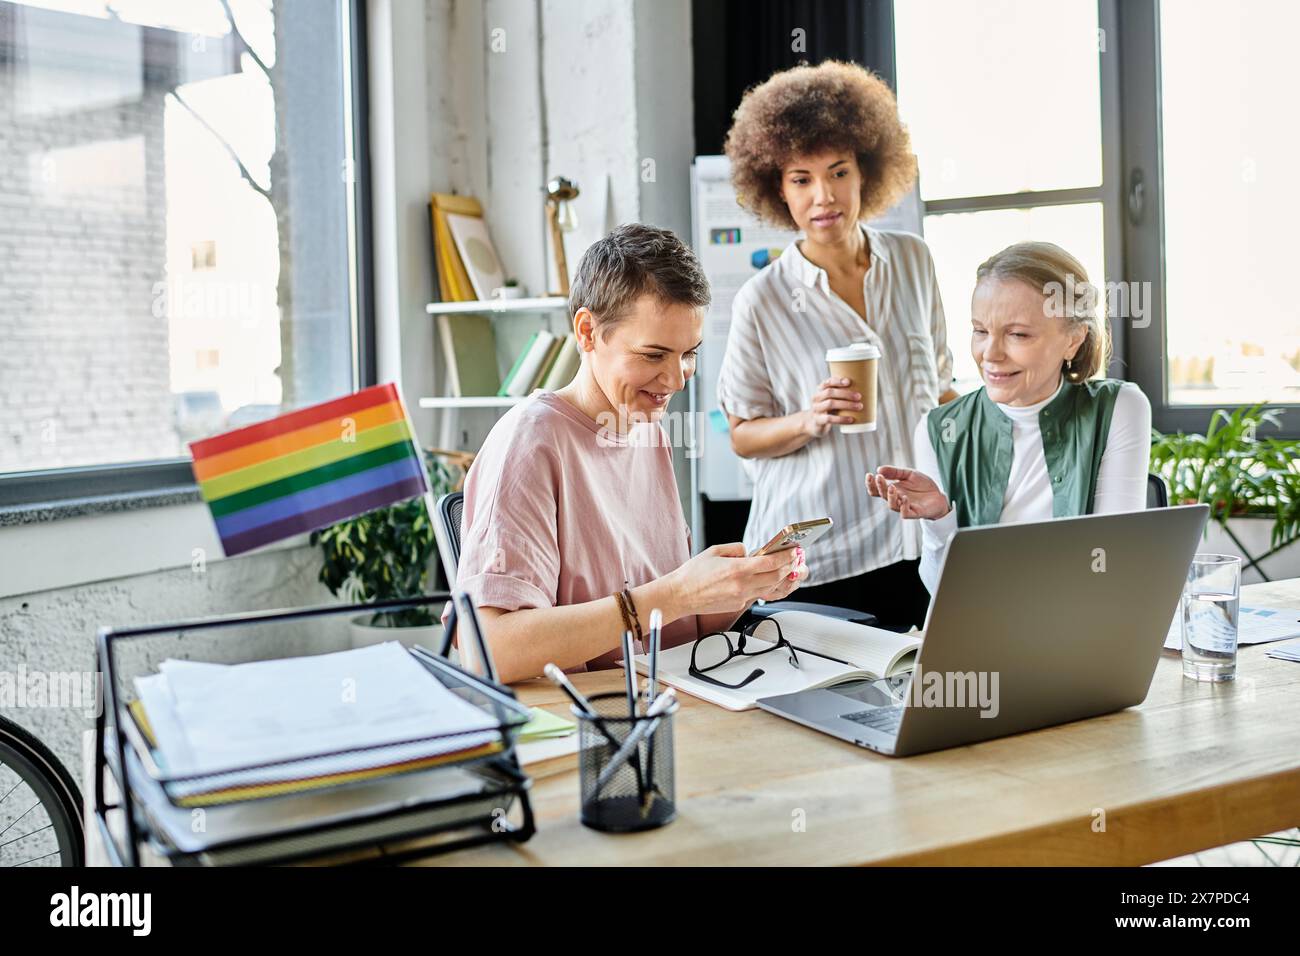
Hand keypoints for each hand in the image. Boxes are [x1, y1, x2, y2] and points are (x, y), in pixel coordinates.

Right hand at [665, 543, 807, 615]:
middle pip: (775, 577)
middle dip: (788, 567)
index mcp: (737, 569)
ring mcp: (741, 597)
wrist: (681, 595)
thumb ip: (737, 549)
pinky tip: (769, 580)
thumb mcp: (715, 551)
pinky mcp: (738, 605)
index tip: (794, 551)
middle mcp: (742, 585)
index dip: (786, 556)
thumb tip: (750, 552)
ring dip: (781, 578)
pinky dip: (766, 587)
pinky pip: (758, 595)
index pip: (770, 562)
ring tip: (787, 570)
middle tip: (795, 560)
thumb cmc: (694, 573)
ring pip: (770, 588)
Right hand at [803, 376, 862, 436]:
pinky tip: (851, 419)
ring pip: (830, 404)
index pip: (827, 382)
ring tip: (859, 407)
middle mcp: (816, 398)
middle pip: (830, 392)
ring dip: (846, 404)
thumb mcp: (832, 399)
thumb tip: (866, 388)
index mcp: (820, 390)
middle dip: (845, 393)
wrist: (814, 425)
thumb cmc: (828, 409)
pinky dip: (841, 419)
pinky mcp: (818, 421)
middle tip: (859, 396)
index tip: (849, 381)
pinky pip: (829, 419)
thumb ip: (843, 393)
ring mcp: (816, 409)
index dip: (837, 381)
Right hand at [865, 466, 950, 519]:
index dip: (871, 484)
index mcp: (892, 490)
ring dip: (890, 497)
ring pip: (892, 506)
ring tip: (892, 487)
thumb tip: (879, 469)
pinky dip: (904, 507)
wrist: (938, 496)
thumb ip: (895, 472)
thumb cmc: (922, 485)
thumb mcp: (909, 474)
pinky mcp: (915, 513)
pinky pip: (905, 513)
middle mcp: (896, 500)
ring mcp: (905, 507)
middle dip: (879, 487)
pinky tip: (905, 498)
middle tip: (879, 477)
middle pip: (882, 496)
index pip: (876, 490)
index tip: (870, 474)